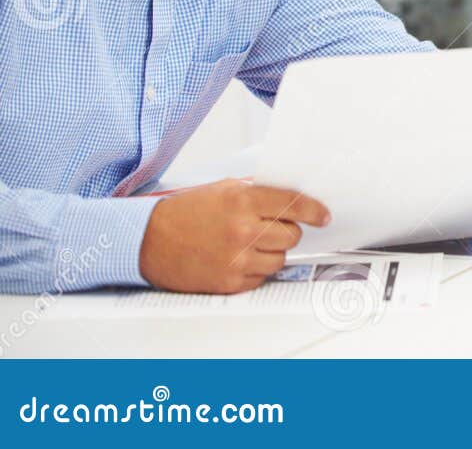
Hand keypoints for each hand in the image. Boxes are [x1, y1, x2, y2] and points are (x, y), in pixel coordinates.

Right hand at [138, 179, 329, 293]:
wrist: (148, 240)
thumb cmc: (183, 213)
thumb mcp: (223, 189)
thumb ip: (258, 192)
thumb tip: (289, 197)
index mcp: (243, 201)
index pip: (294, 205)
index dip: (314, 211)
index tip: (323, 216)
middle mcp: (243, 230)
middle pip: (292, 235)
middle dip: (286, 231)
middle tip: (269, 228)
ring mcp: (237, 259)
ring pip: (281, 258)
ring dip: (272, 252)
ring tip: (249, 243)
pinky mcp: (230, 282)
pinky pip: (262, 277)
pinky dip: (256, 268)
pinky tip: (238, 258)